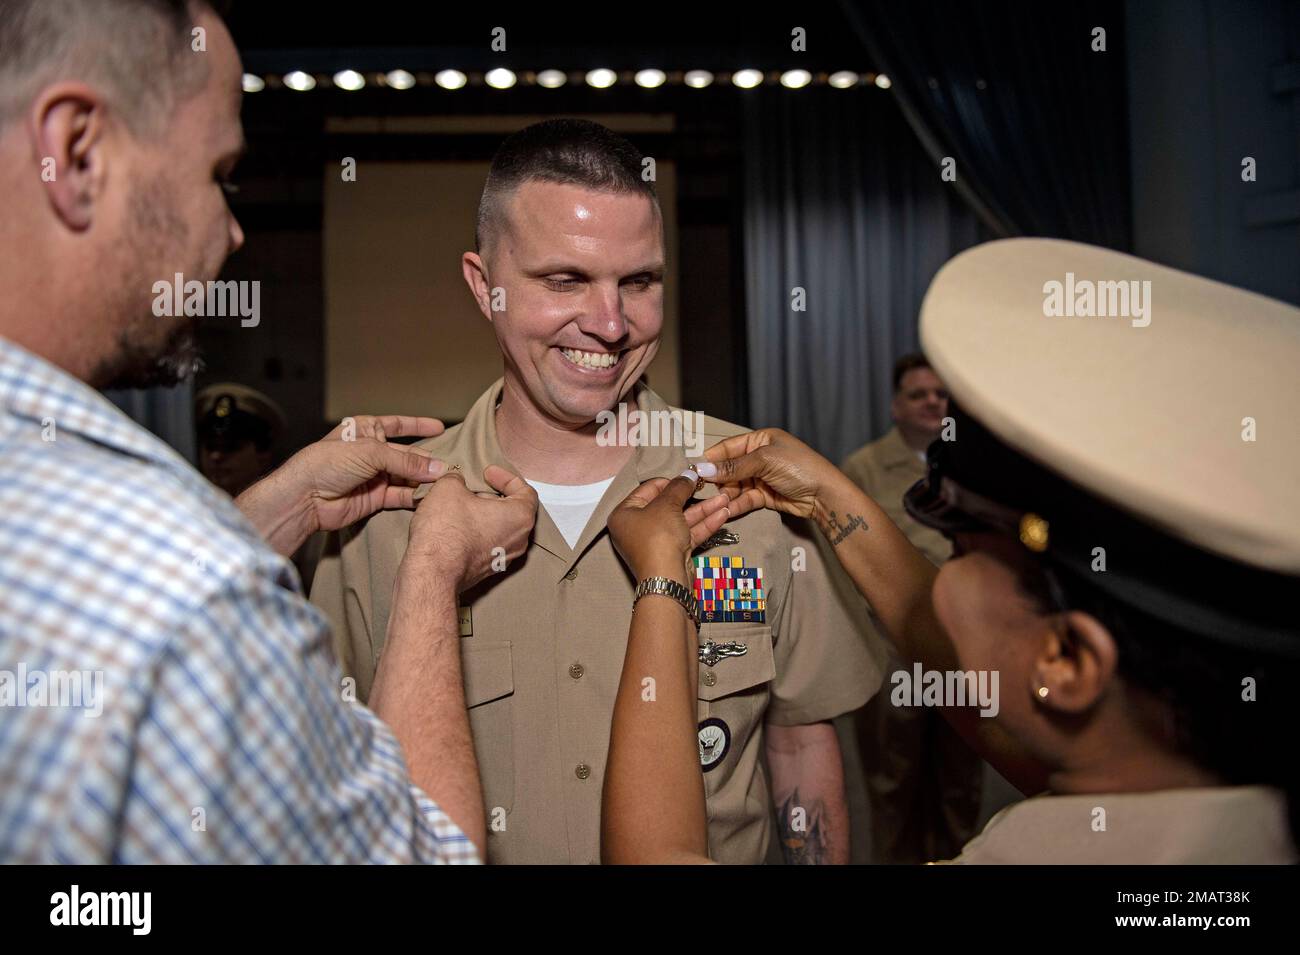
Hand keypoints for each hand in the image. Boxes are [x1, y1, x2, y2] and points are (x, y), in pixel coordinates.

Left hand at [236, 415, 445, 555]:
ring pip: (407, 476)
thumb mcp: (370, 452)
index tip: (440, 428)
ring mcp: (374, 476)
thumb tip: (437, 469)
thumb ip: (406, 461)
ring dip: (425, 480)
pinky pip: (402, 495)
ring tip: (447, 482)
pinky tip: (432, 495)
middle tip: (451, 466)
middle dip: (428, 460)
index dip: (418, 426)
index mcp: (366, 430)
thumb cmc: (328, 463)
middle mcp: (372, 452)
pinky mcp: (376, 498)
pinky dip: (416, 496)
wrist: (306, 497)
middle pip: (407, 454)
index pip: (397, 425)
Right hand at [403, 465, 537, 593]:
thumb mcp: (449, 488)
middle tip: (473, 488)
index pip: (525, 491)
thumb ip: (457, 479)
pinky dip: (478, 531)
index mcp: (520, 517)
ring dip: (484, 514)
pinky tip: (457, 526)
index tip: (487, 473)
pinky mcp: (489, 570)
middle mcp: (519, 540)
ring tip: (462, 505)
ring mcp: (505, 558)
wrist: (432, 572)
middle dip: (493, 495)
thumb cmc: (447, 529)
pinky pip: (489, 544)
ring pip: (501, 528)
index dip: (506, 477)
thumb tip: (456, 483)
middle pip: (514, 510)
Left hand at [607, 469, 730, 582]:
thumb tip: (688, 475)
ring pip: (681, 520)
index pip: (647, 489)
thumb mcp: (667, 505)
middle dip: (691, 496)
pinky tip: (723, 513)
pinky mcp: (672, 552)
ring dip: (703, 509)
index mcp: (625, 514)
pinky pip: (688, 533)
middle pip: (667, 505)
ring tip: (725, 498)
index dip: (669, 481)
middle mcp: (637, 527)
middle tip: (708, 484)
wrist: (666, 579)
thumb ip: (678, 487)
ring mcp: (656, 541)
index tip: (687, 476)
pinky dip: (704, 524)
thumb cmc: (657, 538)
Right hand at [696, 428, 842, 520]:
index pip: (729, 448)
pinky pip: (744, 500)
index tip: (695, 471)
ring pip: (735, 486)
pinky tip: (725, 510)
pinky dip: (735, 505)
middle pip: (729, 469)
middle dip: (717, 480)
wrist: (824, 495)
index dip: (712, 459)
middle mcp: (759, 457)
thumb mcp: (765, 461)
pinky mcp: (765, 496)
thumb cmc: (799, 467)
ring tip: (714, 504)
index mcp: (760, 440)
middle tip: (701, 491)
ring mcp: (762, 478)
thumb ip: (734, 466)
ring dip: (725, 495)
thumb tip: (704, 468)